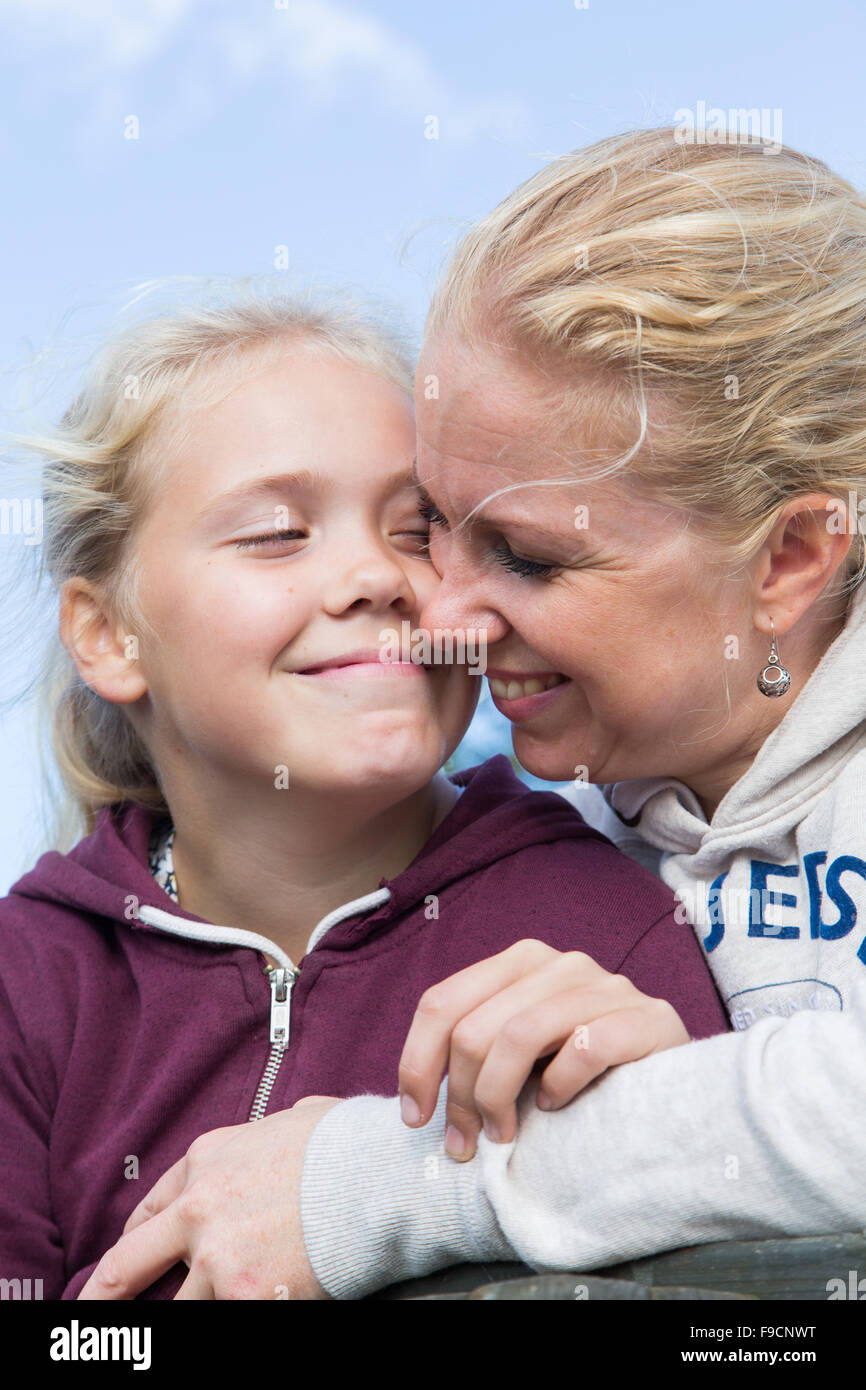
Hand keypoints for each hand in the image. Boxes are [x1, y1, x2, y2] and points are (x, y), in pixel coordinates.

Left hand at [77, 1096, 340, 1299]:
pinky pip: (222, 1319)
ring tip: (208, 1301)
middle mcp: (199, 1211)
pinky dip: (229, 1314)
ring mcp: (217, 1260)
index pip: (150, 1210)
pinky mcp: (247, 1297)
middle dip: (101, 1296)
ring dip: (187, 1308)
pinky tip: (247, 1306)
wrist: (378, 1173)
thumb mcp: (289, 1120)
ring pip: (177, 1308)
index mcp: (205, 1161)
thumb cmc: (346, 1143)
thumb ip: (263, 1141)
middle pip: (127, 1266)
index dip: (136, 1242)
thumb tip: (281, 1139)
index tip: (126, 1263)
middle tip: (85, 1314)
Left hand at [398, 940, 689, 1161]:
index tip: (415, 1119)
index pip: (442, 1002)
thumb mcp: (521, 1052)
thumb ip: (477, 1050)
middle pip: (474, 1028)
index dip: (416, 1063)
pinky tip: (559, 1107)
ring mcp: (606, 986)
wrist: (678, 1084)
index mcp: (520, 961)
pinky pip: (583, 1048)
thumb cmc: (584, 1073)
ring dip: (498, 1099)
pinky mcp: (646, 1018)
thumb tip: (416, 1100)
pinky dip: (560, 1086)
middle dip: (459, 1097)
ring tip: (504, 1136)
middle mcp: (560, 962)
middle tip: (466, 1144)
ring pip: (519, 1036)